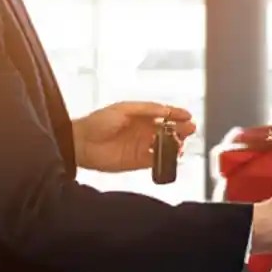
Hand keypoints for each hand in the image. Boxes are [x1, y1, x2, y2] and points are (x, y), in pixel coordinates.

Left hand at [72, 101, 194, 172]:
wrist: (81, 143)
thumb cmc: (98, 122)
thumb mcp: (124, 109)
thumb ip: (146, 109)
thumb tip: (165, 110)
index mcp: (140, 116)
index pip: (164, 114)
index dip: (176, 114)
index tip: (188, 115)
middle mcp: (143, 131)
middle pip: (168, 130)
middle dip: (180, 129)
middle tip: (190, 129)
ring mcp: (141, 146)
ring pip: (164, 146)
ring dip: (175, 144)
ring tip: (182, 143)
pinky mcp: (137, 162)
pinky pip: (155, 161)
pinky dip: (165, 159)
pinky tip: (171, 156)